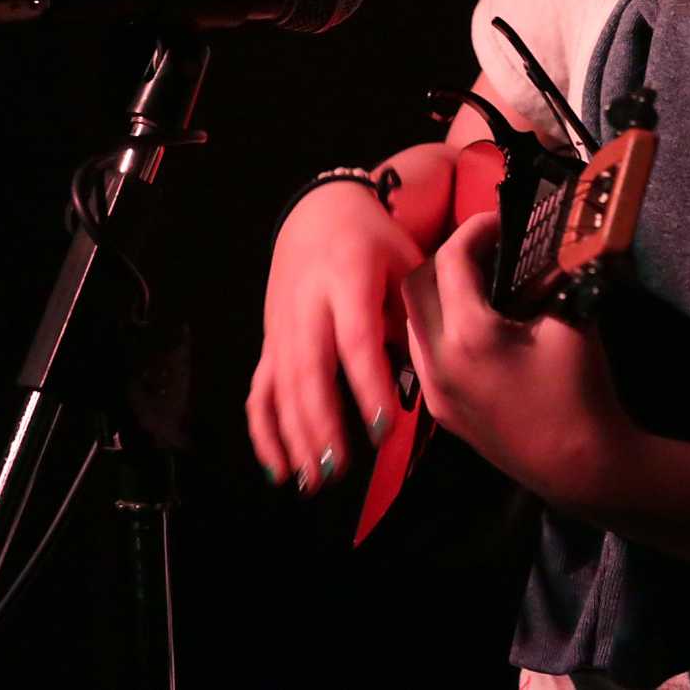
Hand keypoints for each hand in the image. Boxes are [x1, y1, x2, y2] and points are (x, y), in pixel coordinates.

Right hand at [246, 179, 425, 492]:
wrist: (318, 211)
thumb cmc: (374, 241)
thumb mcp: (404, 260)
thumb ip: (413, 311)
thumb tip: (429, 369)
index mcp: (347, 280)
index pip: (355, 338)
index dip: (367, 383)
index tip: (382, 425)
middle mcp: (307, 306)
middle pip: (309, 370)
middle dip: (321, 422)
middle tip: (340, 468)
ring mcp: (282, 327)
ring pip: (281, 386)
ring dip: (295, 436)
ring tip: (316, 480)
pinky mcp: (269, 342)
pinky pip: (260, 390)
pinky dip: (265, 431)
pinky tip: (280, 468)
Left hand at [401, 210, 632, 511]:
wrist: (582, 467)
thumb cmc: (581, 393)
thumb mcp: (572, 321)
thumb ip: (550, 276)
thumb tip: (544, 243)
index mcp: (469, 335)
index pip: (450, 259)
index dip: (474, 229)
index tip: (500, 220)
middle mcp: (437, 361)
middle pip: (416, 284)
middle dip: (448, 256)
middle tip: (487, 247)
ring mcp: (434, 390)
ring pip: (413, 320)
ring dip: (438, 292)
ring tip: (480, 282)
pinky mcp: (441, 411)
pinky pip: (422, 352)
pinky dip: (439, 326)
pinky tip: (475, 325)